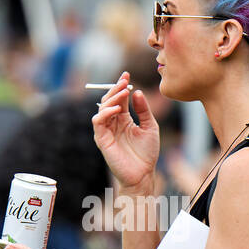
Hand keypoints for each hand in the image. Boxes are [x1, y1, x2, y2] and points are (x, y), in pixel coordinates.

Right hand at [92, 71, 159, 188]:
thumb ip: (143, 110)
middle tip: (124, 80)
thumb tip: (137, 92)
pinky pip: (98, 122)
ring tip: (122, 91)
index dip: (121, 86)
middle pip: (109, 101)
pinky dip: (105, 113)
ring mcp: (106, 131)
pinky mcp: (102, 140)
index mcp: (123, 120)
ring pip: (101, 109)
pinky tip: (116, 109)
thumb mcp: (150, 126)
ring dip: (110, 98)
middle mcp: (113, 124)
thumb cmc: (147, 153)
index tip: (127, 74)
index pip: (119, 99)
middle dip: (115, 89)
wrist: (143, 174)